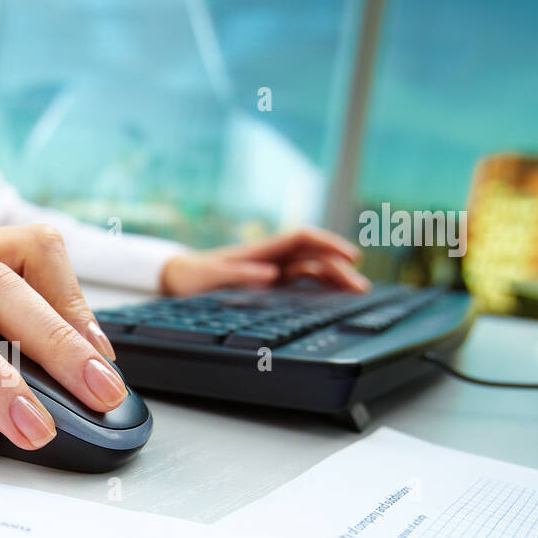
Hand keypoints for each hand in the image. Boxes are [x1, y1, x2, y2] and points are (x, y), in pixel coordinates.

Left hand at [161, 227, 369, 295]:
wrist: (177, 279)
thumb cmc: (193, 275)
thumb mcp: (213, 276)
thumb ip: (241, 275)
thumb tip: (272, 275)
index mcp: (262, 249)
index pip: (303, 238)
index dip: (328, 243)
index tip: (350, 256)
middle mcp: (271, 257)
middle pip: (313, 256)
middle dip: (339, 267)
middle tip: (360, 287)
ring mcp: (272, 270)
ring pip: (311, 269)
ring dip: (334, 278)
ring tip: (357, 294)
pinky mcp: (268, 285)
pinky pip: (300, 282)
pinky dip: (319, 288)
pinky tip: (334, 299)